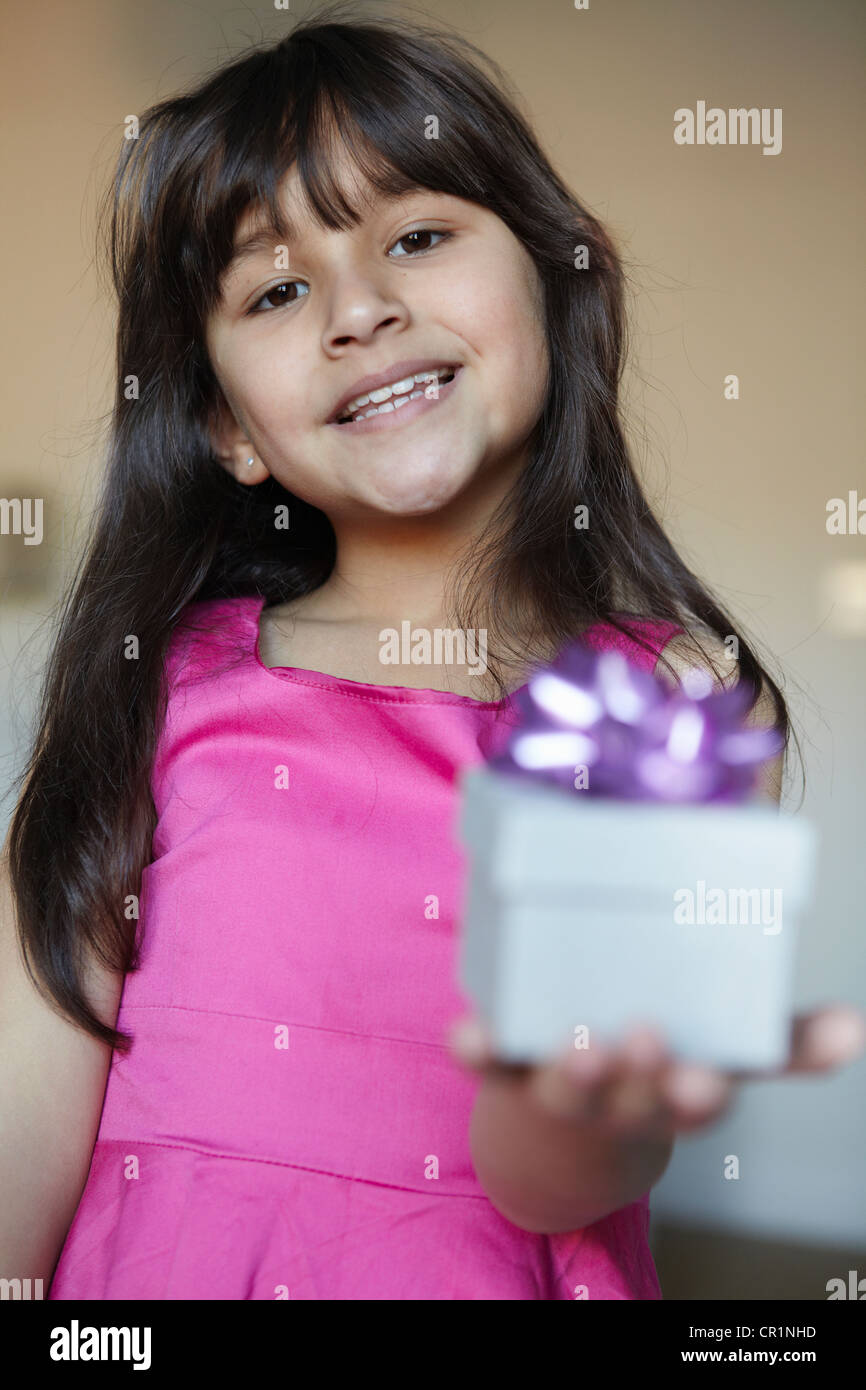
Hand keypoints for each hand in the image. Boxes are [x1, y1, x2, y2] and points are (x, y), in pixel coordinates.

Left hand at [447, 1005, 865, 1139]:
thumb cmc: (655, 1069)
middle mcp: (617, 1099)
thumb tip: (857, 1029)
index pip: (694, 1106)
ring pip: (564, 1092)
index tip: (705, 1078)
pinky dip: (478, 1049)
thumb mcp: (724, 1054)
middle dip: (636, 1074)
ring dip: (570, 1071)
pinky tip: (466, 1032)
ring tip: (576, 1042)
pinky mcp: (507, 1068)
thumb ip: (782, 1040)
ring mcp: (559, 1088)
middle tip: (643, 1039)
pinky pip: (490, 1065)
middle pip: (629, 1099)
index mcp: (671, 1095)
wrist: (568, 1125)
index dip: (698, 1095)